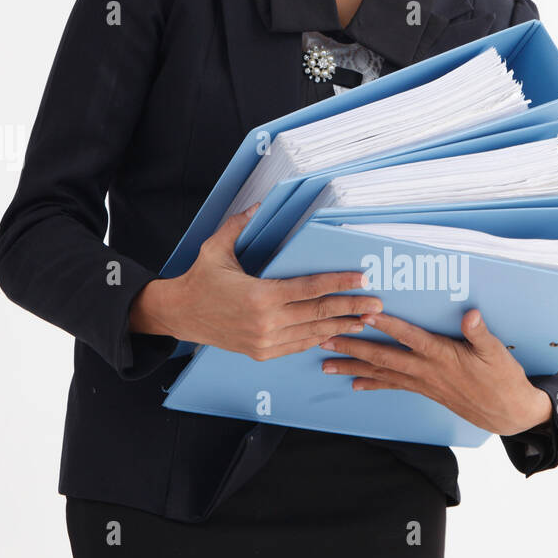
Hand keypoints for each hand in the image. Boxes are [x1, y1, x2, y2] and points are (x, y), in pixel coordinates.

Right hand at [129, 204, 382, 359]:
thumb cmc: (201, 280)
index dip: (340, 283)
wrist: (181, 315)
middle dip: (352, 308)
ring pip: (313, 332)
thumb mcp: (216, 248)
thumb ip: (239, 226)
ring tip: (365, 320)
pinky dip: (319, 338)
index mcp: (260, 296)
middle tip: (377, 304)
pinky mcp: (263, 352)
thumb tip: (259, 205)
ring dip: (342, 326)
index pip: (310, 288)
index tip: (362, 278)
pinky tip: (336, 332)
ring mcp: (266, 341)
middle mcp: (267, 322)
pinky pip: (299, 345)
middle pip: (319, 312)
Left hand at [319, 309, 553, 436]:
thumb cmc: (502, 379)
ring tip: (326, 364)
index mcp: (443, 355)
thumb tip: (469, 314)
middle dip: (353, 348)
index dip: (388, 325)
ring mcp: (422, 383)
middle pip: (384, 357)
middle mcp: (427, 370)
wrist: (506, 413)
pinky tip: (353, 384)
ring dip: (353, 367)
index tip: (365, 315)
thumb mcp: (496, 352)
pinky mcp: (424, 391)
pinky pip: (392, 386)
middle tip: (326, 340)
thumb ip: (479, 332)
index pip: (410, 337)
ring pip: (381, 374)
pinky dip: (371, 384)